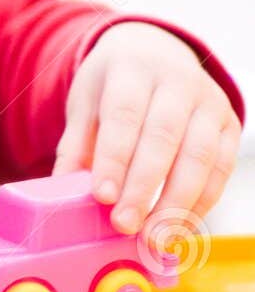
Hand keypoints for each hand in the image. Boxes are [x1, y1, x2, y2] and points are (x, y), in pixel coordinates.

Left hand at [53, 22, 240, 233]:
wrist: (154, 53)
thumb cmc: (113, 87)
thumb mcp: (86, 104)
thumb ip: (75, 148)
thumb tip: (62, 195)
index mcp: (133, 68)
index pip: (125, 115)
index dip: (115, 158)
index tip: (102, 197)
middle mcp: (178, 80)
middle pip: (164, 137)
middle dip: (144, 187)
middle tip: (124, 225)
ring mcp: (209, 102)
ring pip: (199, 156)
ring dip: (177, 203)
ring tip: (153, 238)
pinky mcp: (229, 125)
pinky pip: (221, 169)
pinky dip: (201, 203)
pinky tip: (178, 228)